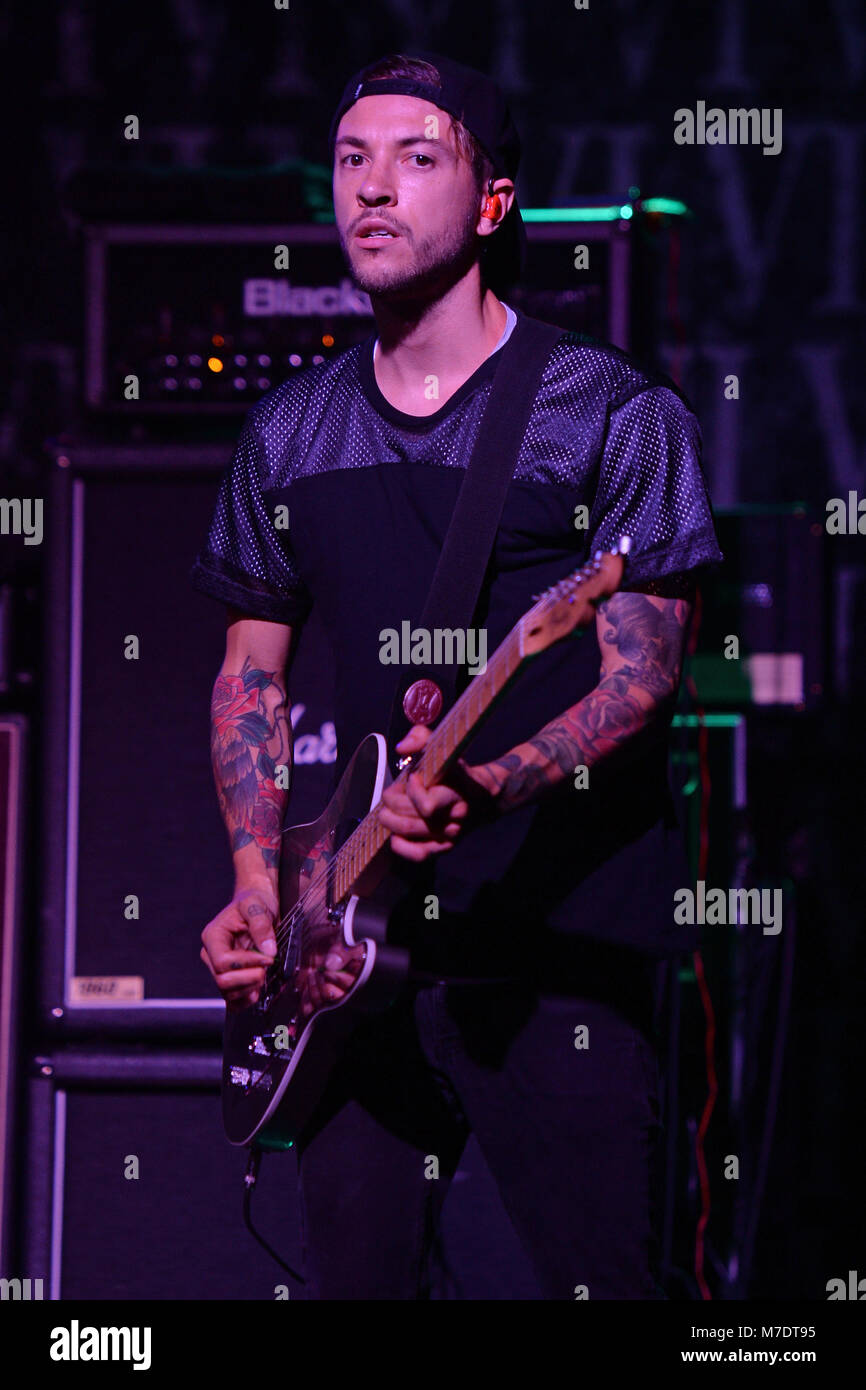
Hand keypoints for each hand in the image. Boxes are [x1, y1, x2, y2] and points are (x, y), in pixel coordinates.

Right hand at [200, 884, 278, 1010]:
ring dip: (249, 988)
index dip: (246, 964)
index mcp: (213, 936)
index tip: (268, 958)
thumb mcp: (258, 904)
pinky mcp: (229, 977)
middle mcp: (211, 955)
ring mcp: (218, 969)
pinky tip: (258, 989)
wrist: (257, 906)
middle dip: (248, 978)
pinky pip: (232, 999)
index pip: (222, 962)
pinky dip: (246, 999)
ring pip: (227, 993)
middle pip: (222, 981)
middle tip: (267, 968)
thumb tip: (267, 950)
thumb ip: (261, 925)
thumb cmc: (254, 902)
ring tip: (265, 975)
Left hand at [378, 724, 500, 861]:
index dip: (411, 789)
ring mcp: (452, 832)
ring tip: (388, 810)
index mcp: (457, 788)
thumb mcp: (444, 747)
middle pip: (411, 818)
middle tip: (392, 793)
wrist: (484, 797)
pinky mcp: (447, 846)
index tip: (413, 776)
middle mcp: (456, 814)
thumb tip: (401, 749)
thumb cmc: (456, 770)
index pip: (427, 805)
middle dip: (392, 803)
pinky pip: (419, 854)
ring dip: (390, 820)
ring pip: (411, 833)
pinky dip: (401, 845)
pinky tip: (395, 835)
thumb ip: (421, 737)